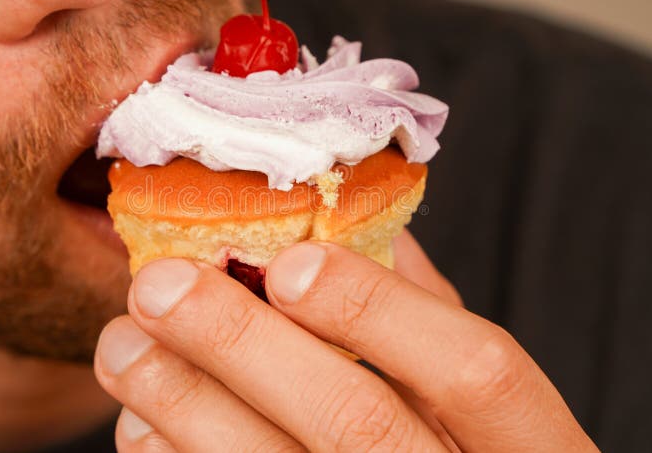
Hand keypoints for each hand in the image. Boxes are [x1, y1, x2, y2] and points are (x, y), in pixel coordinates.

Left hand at [94, 231, 596, 451]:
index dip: (379, 310)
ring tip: (123, 345)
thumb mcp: (482, 403)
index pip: (476, 370)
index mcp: (528, 445)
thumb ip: (429, 317)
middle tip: (159, 285)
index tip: (286, 261)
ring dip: (185, 404)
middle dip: (244, 343)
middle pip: (354, 421)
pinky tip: (141, 425)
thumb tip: (355, 222)